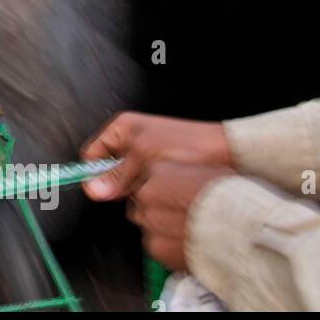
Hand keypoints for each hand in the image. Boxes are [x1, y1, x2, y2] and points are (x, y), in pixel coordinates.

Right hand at [82, 112, 233, 201]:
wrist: (227, 152)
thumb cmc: (189, 147)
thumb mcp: (145, 160)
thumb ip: (118, 176)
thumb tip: (93, 190)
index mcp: (121, 128)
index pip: (92, 154)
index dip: (94, 173)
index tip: (101, 189)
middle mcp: (131, 139)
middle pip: (109, 169)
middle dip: (119, 183)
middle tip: (132, 188)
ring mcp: (146, 154)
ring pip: (127, 180)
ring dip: (136, 188)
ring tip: (153, 187)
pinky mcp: (160, 167)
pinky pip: (144, 184)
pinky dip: (150, 190)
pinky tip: (162, 191)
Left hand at [128, 162, 234, 270]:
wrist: (245, 229)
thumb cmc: (236, 197)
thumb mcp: (211, 170)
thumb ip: (185, 172)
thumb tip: (182, 177)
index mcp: (160, 170)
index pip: (146, 177)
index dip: (162, 187)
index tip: (173, 193)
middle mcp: (148, 194)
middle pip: (142, 200)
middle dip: (156, 206)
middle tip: (180, 212)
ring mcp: (150, 221)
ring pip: (146, 222)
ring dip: (160, 225)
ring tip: (187, 228)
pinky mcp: (156, 246)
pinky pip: (155, 244)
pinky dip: (167, 244)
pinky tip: (187, 242)